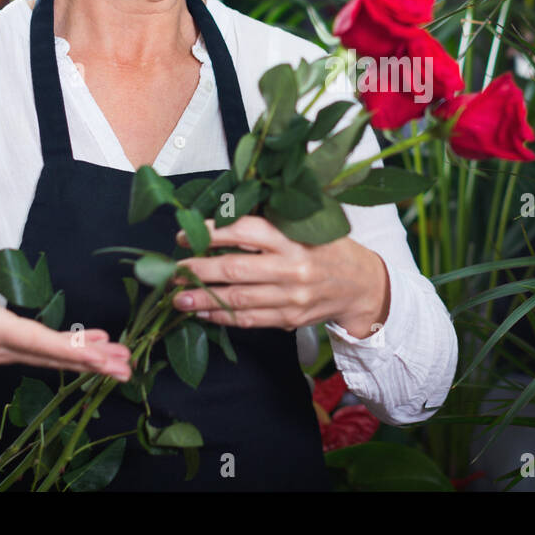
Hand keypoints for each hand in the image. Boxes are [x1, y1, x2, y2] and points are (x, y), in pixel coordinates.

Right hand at [0, 265, 131, 381]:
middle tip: (126, 366)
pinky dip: (72, 354)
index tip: (100, 355)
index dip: (69, 349)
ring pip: (53, 358)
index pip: (37, 342)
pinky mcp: (9, 349)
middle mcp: (2, 348)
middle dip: (91, 363)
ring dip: (88, 361)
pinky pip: (46, 354)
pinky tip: (95, 348)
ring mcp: (6, 352)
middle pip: (53, 357)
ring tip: (122, 363)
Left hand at [172, 216, 390, 337]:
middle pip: (236, 269)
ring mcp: (291, 296)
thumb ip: (272, 221)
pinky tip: (203, 312)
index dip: (213, 232)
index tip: (186, 234)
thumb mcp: (308, 225)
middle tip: (172, 271)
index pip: (247, 230)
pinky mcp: (290, 317)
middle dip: (199, 270)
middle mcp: (293, 267)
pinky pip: (250, 319)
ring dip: (203, 298)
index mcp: (295, 237)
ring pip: (239, 299)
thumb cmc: (328, 248)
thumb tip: (222, 215)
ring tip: (177, 297)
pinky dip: (222, 316)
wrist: (361, 285)